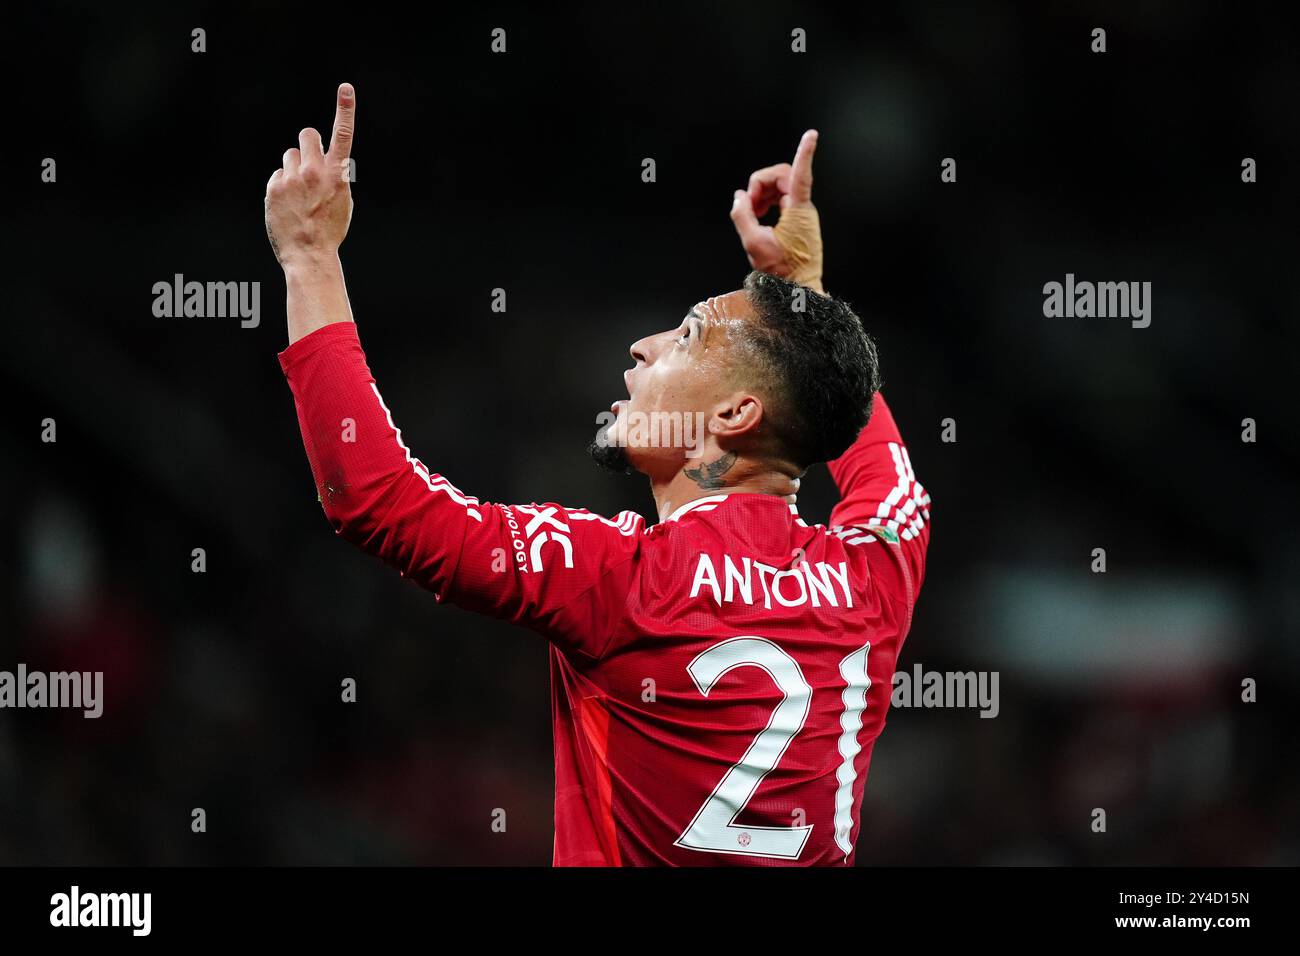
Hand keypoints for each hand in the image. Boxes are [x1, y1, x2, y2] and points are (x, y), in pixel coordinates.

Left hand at [265, 83, 355, 267]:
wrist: (309, 254)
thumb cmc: (330, 229)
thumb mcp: (342, 201)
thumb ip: (334, 176)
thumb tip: (323, 162)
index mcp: (337, 175)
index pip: (343, 135)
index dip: (345, 109)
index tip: (346, 89)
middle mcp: (314, 171)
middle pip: (307, 134)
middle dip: (308, 142)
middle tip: (309, 160)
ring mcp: (292, 178)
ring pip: (290, 156)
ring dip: (294, 168)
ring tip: (299, 193)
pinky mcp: (275, 187)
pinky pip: (278, 176)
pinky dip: (282, 187)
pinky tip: (288, 206)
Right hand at [729, 129, 823, 291]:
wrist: (798, 287)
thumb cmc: (781, 270)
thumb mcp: (753, 243)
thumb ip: (742, 215)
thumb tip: (739, 197)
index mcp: (798, 210)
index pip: (801, 174)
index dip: (805, 152)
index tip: (811, 135)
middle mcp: (803, 208)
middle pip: (782, 176)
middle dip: (760, 183)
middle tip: (747, 204)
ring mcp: (802, 214)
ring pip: (780, 187)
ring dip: (761, 193)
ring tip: (750, 212)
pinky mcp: (798, 221)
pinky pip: (781, 200)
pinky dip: (766, 202)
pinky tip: (758, 215)